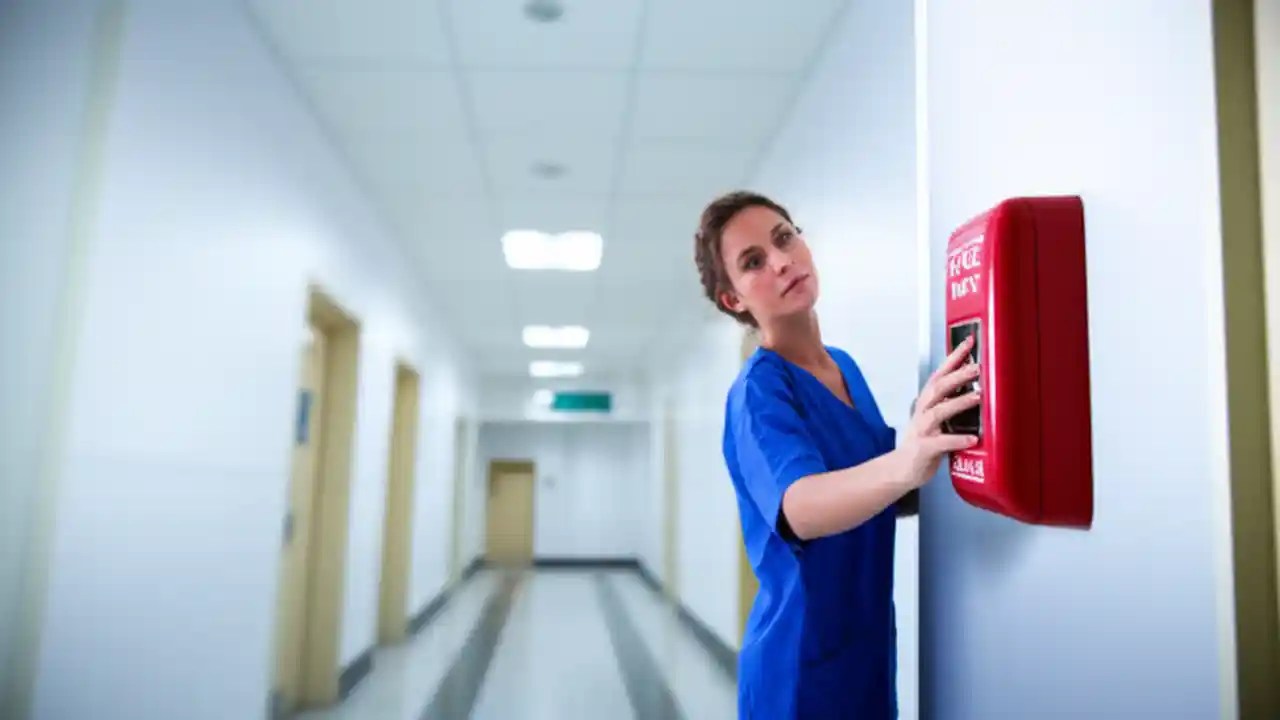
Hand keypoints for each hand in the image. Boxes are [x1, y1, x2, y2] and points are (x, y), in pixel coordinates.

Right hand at [895, 336, 981, 490]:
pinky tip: (972, 438)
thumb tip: (977, 389)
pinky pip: (942, 443)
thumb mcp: (935, 417)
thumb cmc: (922, 442)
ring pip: (939, 412)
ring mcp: (923, 430)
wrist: (901, 468)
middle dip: (957, 376)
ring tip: (977, 397)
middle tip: (976, 367)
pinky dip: (957, 440)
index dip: (954, 357)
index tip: (970, 342)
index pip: (941, 373)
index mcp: (927, 401)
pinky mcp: (925, 449)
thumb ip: (951, 403)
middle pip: (938, 388)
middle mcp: (923, 412)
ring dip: (958, 403)